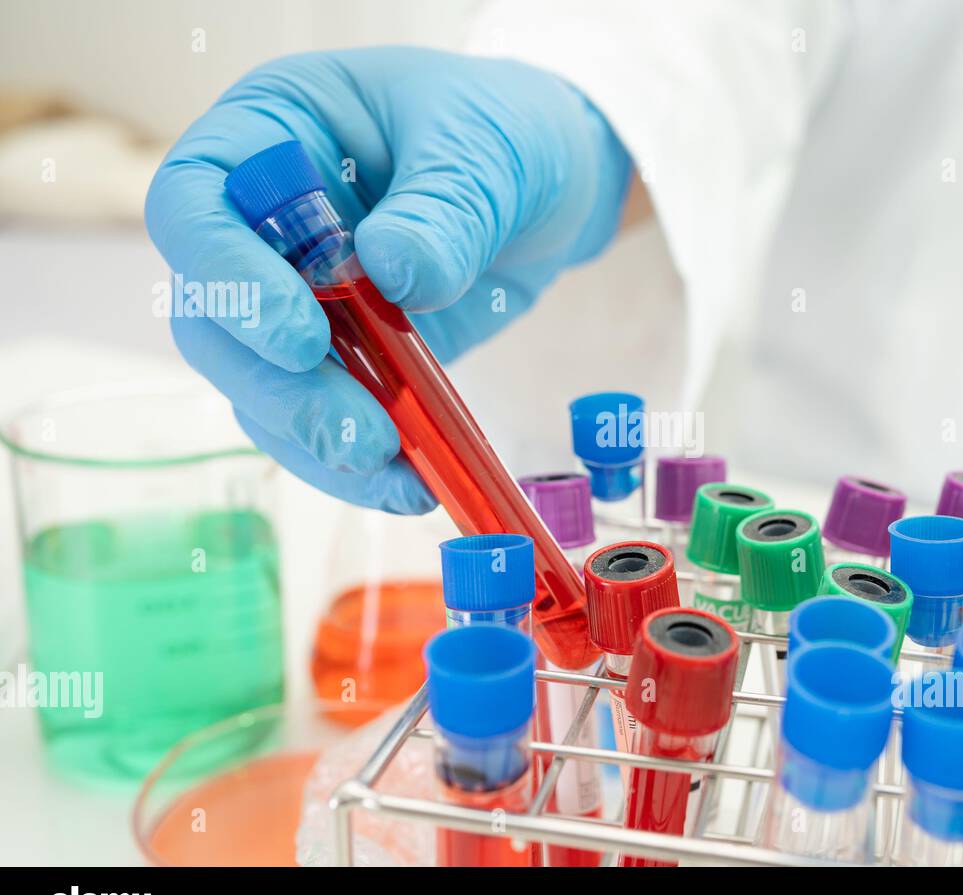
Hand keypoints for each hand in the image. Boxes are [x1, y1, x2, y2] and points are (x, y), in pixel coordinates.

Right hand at [146, 47, 630, 512]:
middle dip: (280, 388)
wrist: (556, 186)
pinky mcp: (345, 357)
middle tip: (358, 432)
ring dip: (316, 439)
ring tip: (396, 473)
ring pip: (259, 385)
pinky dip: (358, 462)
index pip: (194, 204)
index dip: (228, 277)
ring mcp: (298, 295)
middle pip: (214, 319)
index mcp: (272, 132)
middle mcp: (263, 222)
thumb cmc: (508, 132)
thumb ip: (443, 209)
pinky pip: (322, 416)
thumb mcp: (487, 151)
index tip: (302, 335)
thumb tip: (390, 270)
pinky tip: (410, 483)